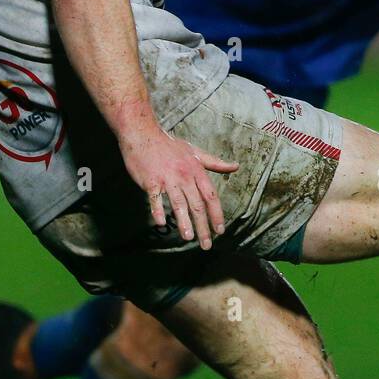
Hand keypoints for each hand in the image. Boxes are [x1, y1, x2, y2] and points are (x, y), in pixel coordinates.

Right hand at [119, 122, 235, 246]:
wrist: (143, 134)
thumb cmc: (169, 145)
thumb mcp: (195, 151)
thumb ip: (215, 162)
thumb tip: (235, 166)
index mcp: (196, 170)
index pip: (211, 196)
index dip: (216, 214)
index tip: (220, 230)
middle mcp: (184, 175)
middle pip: (197, 204)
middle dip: (203, 226)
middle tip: (206, 244)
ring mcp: (167, 178)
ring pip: (179, 203)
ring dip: (184, 222)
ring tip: (188, 238)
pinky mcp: (150, 181)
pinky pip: (155, 199)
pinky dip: (158, 210)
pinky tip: (161, 223)